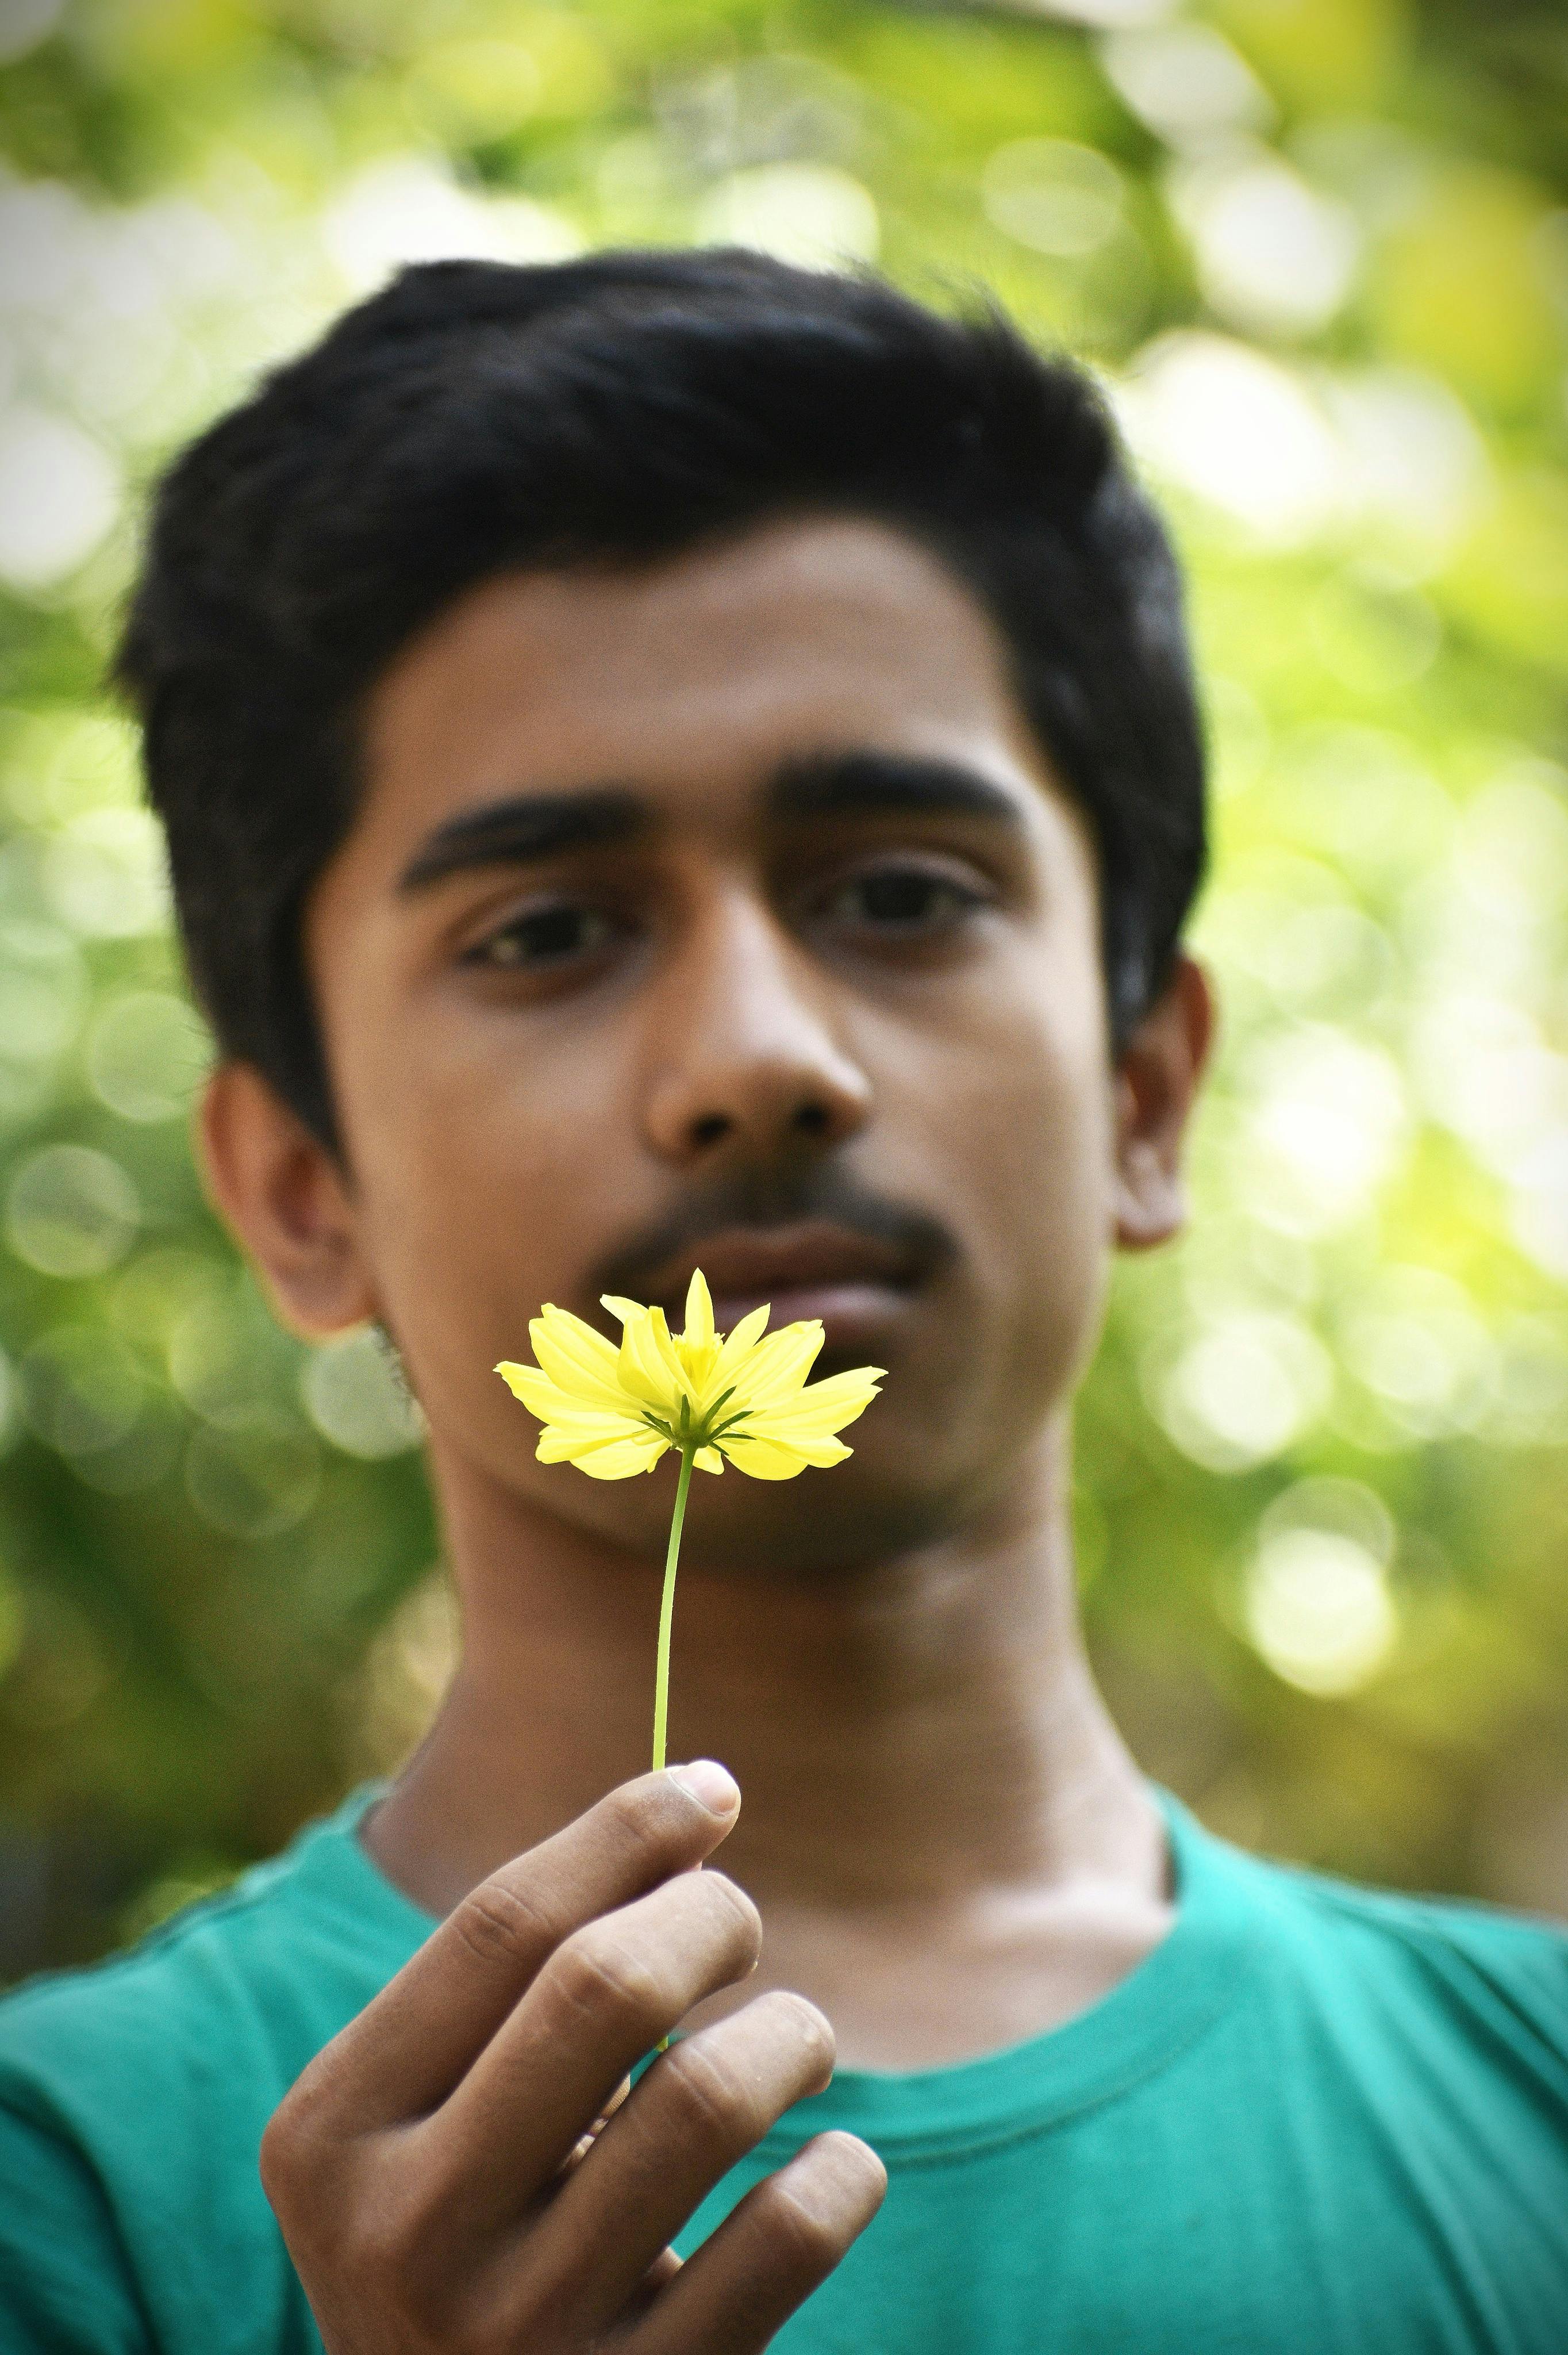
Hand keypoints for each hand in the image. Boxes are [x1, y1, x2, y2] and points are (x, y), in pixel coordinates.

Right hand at [260, 1763, 886, 2351]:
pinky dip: (841, 2172)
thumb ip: (520, 1978)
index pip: (502, 1926)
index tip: (710, 1785)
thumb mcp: (432, 2120)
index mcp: (332, 2134)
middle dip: (707, 1916)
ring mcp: (518, 2336)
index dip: (625, 1831)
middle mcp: (407, 2236)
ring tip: (795, 2041)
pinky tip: (833, 2163)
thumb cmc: (474, 2232)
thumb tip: (697, 1797)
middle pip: (603, 1987)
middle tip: (740, 1922)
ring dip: (790, 2035)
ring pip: (710, 2099)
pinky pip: (789, 2235)